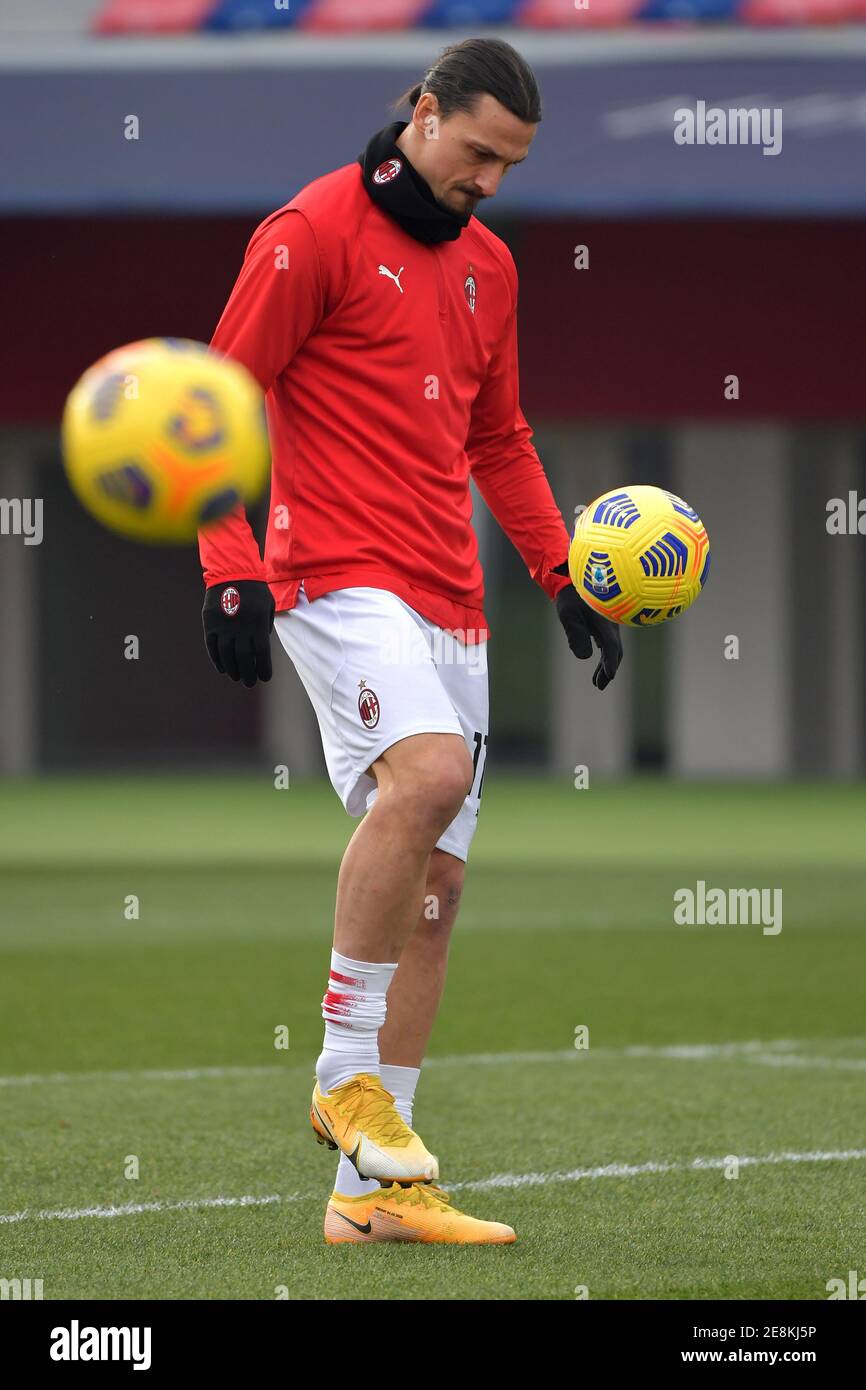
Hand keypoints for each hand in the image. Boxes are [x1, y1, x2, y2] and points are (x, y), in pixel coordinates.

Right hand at [202, 580, 274, 687]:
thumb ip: (265, 628)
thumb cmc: (255, 590)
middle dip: (248, 674)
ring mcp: (223, 626)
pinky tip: (223, 668)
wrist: (232, 571)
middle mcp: (240, 628)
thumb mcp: (268, 606)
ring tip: (237, 677)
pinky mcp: (210, 623)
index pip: (262, 654)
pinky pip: (212, 647)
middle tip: (250, 683)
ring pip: (227, 655)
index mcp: (257, 624)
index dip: (264, 668)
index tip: (265, 677)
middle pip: (244, 659)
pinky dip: (217, 660)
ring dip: (233, 669)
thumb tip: (260, 650)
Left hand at [552, 561, 622, 690]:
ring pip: (612, 649)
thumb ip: (575, 634)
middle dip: (608, 670)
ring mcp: (609, 624)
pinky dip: (604, 656)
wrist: (573, 577)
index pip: (611, 646)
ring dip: (606, 666)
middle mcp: (611, 624)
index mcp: (605, 621)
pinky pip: (607, 644)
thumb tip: (584, 657)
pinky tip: (598, 664)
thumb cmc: (570, 595)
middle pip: (615, 651)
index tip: (609, 677)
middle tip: (600, 686)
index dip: (610, 662)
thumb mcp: (568, 614)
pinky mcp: (604, 624)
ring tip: (597, 683)